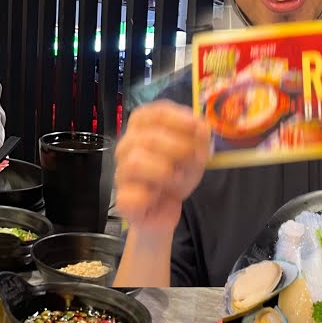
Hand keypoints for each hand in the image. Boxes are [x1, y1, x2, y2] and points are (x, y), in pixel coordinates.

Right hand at [114, 100, 211, 231]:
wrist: (165, 208)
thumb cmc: (176, 175)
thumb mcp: (194, 153)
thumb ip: (198, 137)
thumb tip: (200, 127)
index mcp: (142, 130)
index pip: (150, 114)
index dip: (175, 118)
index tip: (196, 126)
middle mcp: (127, 147)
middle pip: (147, 137)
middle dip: (177, 147)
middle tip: (193, 159)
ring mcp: (121, 173)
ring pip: (135, 162)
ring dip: (164, 170)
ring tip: (177, 177)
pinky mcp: (122, 199)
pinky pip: (132, 194)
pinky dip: (151, 195)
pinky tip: (158, 195)